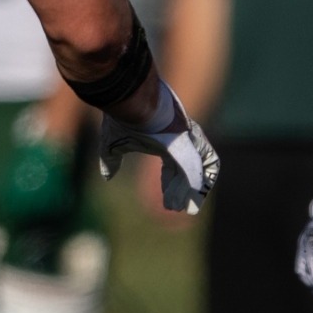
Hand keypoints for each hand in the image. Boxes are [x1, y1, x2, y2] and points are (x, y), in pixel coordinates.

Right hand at [99, 88, 218, 214]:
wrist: (133, 103)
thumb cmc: (124, 120)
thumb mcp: (113, 144)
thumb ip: (111, 161)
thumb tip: (107, 176)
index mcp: (166, 144)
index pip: (174, 170)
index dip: (171, 186)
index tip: (169, 204)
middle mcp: (181, 143)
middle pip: (189, 173)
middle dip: (184, 193)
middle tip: (179, 209)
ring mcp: (190, 141)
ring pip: (200, 170)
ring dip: (196, 189)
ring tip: (190, 206)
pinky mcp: (194, 140)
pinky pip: (205, 164)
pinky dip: (202, 179)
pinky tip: (196, 193)